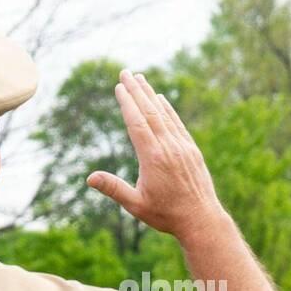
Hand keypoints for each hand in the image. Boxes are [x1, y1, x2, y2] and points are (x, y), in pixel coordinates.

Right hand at [86, 71, 225, 242]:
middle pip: (150, 112)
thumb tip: (89, 178)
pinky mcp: (191, 149)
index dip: (127, 103)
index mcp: (153, 158)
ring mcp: (182, 146)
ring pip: (164, 114)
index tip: (119, 87)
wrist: (200, 218)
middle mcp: (169, 146)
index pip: (137, 123)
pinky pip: (177, 123)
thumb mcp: (135, 205)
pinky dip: (168, 109)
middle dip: (137, 90)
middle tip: (126, 72)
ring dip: (151, 94)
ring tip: (141, 78)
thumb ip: (113, 188)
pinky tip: (162, 99)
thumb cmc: (165, 214)